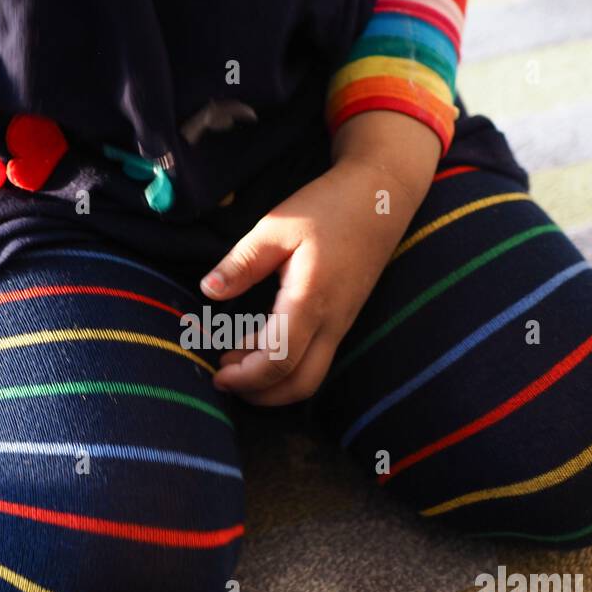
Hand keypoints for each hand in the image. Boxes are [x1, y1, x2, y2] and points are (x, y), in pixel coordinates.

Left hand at [200, 110, 440, 404]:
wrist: (383, 197)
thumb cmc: (330, 205)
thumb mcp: (277, 226)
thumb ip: (242, 262)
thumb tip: (208, 291)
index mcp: (311, 299)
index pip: (279, 360)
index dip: (246, 377)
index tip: (217, 373)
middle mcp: (332, 321)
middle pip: (301, 385)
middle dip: (261, 394)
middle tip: (224, 378)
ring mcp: (342, 324)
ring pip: (311, 376)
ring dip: (272, 382)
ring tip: (234, 360)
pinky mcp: (344, 319)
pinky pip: (316, 358)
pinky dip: (285, 364)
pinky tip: (258, 342)